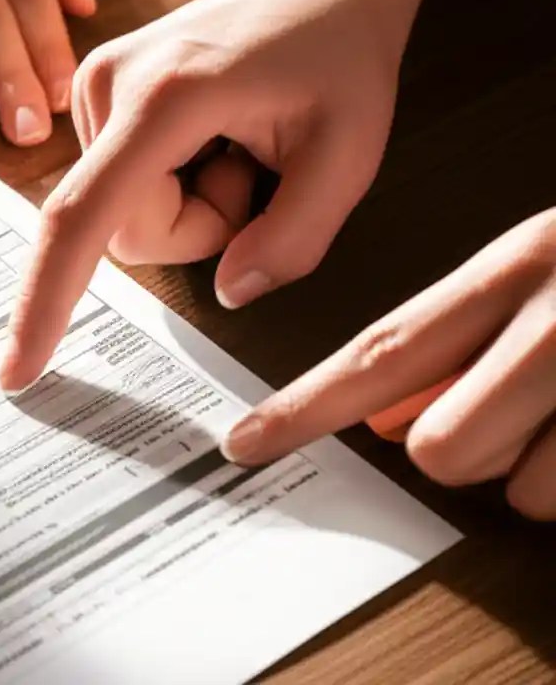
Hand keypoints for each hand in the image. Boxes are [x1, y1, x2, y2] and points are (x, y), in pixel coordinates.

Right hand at [0, 0, 433, 390]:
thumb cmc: (337, 52)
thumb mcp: (349, 153)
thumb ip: (293, 238)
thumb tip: (228, 291)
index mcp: (164, 100)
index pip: (83, 218)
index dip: (47, 300)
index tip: (19, 368)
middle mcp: (108, 87)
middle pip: (119, 232)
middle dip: (192, 231)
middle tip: (250, 175)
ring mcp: (94, 88)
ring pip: (120, 215)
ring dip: (186, 208)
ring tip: (236, 149)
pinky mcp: (96, 97)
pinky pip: (120, 187)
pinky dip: (172, 185)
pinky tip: (210, 140)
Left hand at [222, 208, 555, 520]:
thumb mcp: (545, 276)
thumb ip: (461, 336)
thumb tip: (381, 417)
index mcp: (514, 269)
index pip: (378, 351)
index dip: (303, 407)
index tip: (244, 441)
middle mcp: (551, 324)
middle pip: (434, 446)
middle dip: (457, 448)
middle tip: (507, 413)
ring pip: (504, 483)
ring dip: (525, 468)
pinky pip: (555, 499)